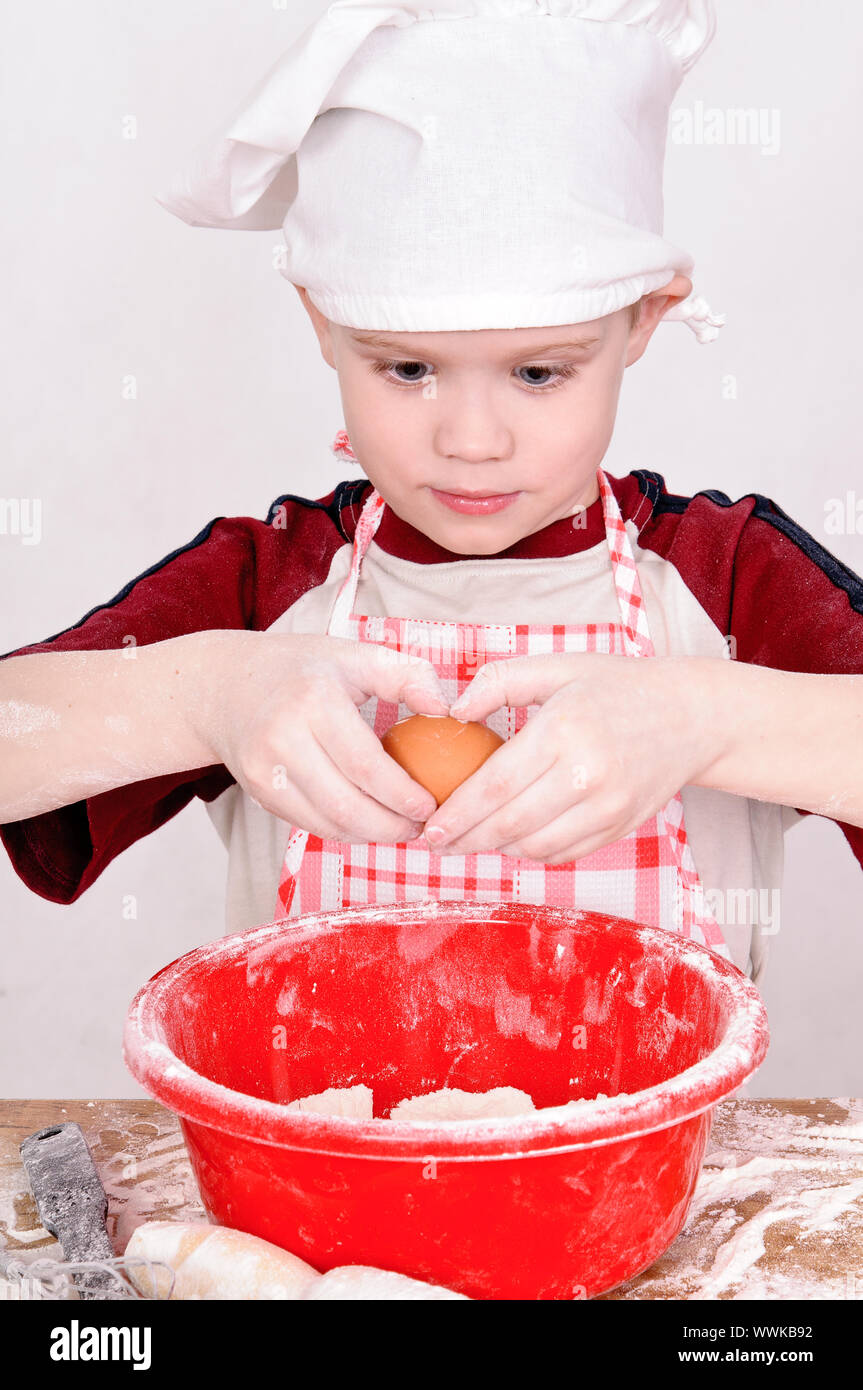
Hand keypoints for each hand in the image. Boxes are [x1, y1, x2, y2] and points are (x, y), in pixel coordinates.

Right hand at [189, 630, 445, 842]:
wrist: (226, 686)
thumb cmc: (305, 669)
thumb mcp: (357, 656)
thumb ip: (409, 676)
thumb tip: (447, 712)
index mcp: (313, 700)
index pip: (366, 765)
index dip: (402, 795)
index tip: (431, 805)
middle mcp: (282, 737)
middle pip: (346, 803)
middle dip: (390, 826)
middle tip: (422, 827)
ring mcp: (264, 769)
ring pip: (327, 822)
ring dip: (370, 835)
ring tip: (401, 829)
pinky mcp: (257, 791)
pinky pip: (309, 824)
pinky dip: (344, 831)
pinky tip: (369, 824)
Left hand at [421, 653, 724, 861]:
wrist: (690, 717)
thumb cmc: (616, 687)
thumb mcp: (557, 668)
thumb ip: (499, 682)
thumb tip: (452, 711)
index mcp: (563, 731)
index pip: (495, 784)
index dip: (456, 812)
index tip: (428, 826)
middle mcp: (586, 774)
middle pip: (509, 824)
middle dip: (465, 839)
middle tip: (436, 842)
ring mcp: (607, 807)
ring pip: (534, 846)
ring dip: (496, 847)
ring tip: (471, 837)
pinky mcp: (619, 827)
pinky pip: (563, 854)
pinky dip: (531, 852)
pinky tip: (513, 837)